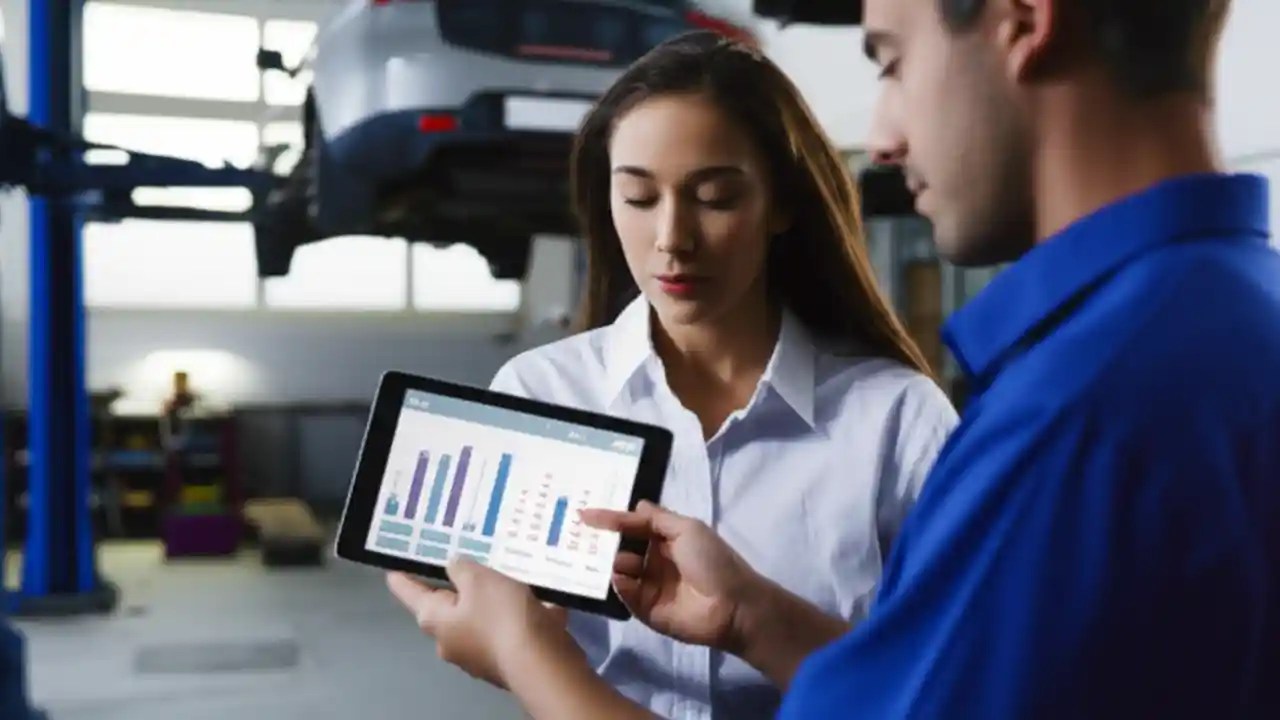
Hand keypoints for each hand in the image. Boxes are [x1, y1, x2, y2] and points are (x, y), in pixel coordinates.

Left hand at [386, 559, 575, 689]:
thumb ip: (460, 567)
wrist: (541, 661)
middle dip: (457, 585)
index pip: (408, 592)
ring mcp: (475, 655)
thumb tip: (453, 568)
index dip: (402, 575)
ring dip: (490, 600)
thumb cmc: (501, 615)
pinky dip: (515, 614)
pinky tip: (536, 601)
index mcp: (434, 620)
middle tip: (467, 558)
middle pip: (446, 606)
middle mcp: (449, 641)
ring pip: (478, 617)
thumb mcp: (478, 579)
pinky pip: (504, 629)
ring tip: (509, 575)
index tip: (394, 566)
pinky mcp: (502, 660)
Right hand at [581, 501, 763, 652]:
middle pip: (621, 548)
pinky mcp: (646, 610)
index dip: (612, 519)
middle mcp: (654, 561)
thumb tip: (635, 504)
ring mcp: (649, 586)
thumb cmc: (712, 560)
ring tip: (604, 558)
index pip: (633, 526)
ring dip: (612, 562)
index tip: (585, 514)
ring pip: (619, 571)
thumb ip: (658, 519)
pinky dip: (620, 585)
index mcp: (666, 539)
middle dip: (603, 542)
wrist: (732, 606)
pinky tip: (619, 577)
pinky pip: (626, 594)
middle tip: (578, 536)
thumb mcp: (687, 529)